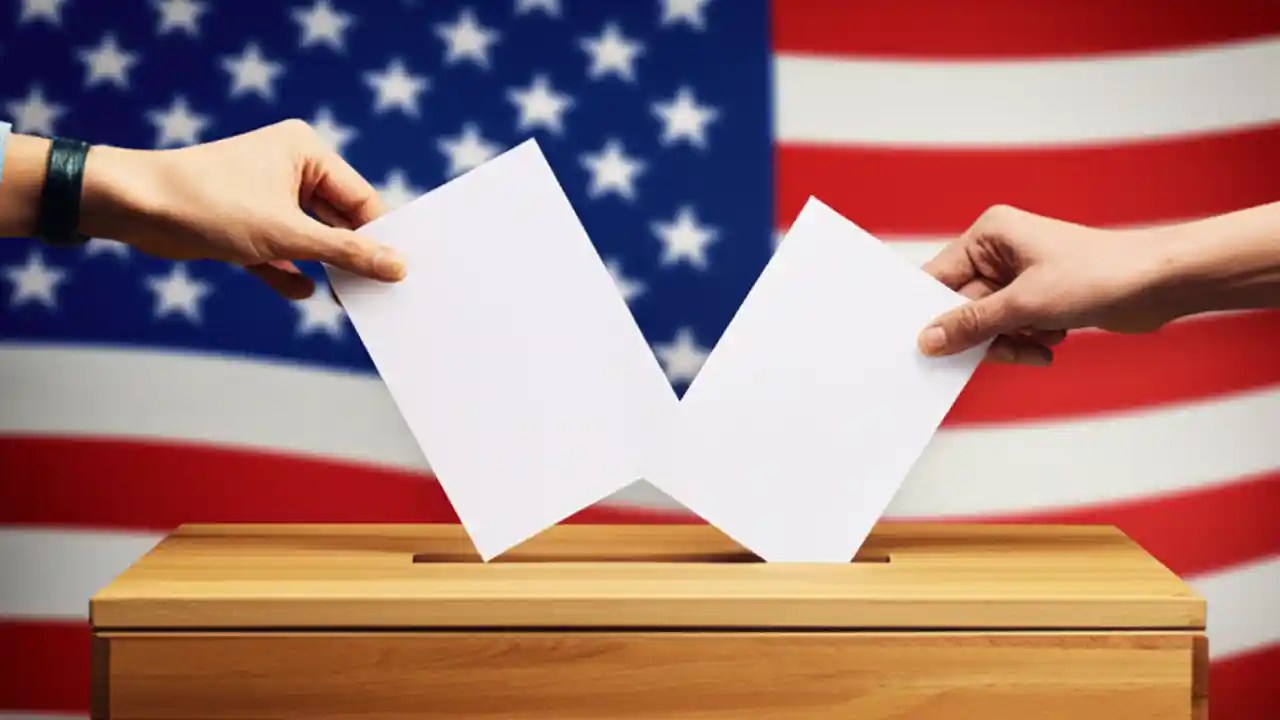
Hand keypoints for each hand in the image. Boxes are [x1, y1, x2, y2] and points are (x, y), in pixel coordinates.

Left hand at [79, 119, 404, 298]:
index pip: (360, 198)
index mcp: (306, 152)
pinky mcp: (245, 224)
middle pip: (338, 220)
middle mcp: (290, 168)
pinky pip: (281, 251)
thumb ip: (347, 252)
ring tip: (345, 298)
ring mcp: (267, 196)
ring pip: (311, 238)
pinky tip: (300, 289)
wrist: (133, 207)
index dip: (380, 236)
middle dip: (350, 255)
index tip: (400, 273)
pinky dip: (288, 271)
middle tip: (375, 291)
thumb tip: (397, 267)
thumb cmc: (209, 204)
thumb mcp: (288, 234)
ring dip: (322, 266)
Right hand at [916, 205, 1173, 364]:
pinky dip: (1028, 341)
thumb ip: (971, 324)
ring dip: (1009, 341)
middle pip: (963, 306)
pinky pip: (1013, 329)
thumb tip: (929, 340)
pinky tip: (1053, 340)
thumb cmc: (1100, 274)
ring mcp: (1020, 276)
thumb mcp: (1024, 304)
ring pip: (988, 323)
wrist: (1160, 283)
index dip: (931, 312)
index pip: (939, 277)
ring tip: (1038, 345)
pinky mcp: (1039, 298)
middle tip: (998, 350)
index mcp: (990, 234)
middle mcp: (1001, 251)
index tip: (924, 345)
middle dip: (982, 333)